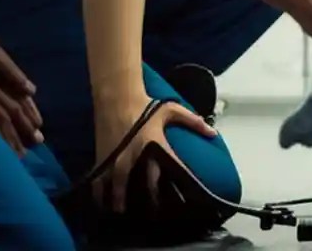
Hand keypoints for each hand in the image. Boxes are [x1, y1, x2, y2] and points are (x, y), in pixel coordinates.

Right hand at [92, 94, 215, 213]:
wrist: (117, 97)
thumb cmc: (146, 104)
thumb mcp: (172, 110)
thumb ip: (193, 122)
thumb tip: (213, 133)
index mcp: (155, 143)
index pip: (170, 166)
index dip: (177, 184)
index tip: (183, 199)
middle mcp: (136, 153)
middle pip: (143, 182)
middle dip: (149, 199)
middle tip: (153, 213)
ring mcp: (116, 156)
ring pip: (117, 185)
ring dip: (119, 200)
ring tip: (122, 213)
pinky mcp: (102, 156)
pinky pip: (98, 179)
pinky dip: (98, 192)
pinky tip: (99, 203)